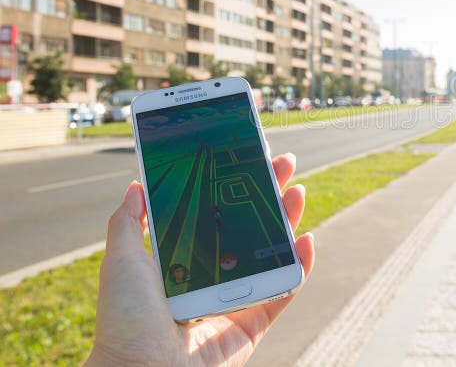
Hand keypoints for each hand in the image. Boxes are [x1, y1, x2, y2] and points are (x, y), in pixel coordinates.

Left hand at [86, 153, 314, 366]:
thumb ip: (128, 223)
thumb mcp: (121, 261)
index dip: (233, 186)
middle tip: (284, 163)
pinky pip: (283, 291)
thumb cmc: (125, 320)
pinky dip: (300, 267)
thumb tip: (135, 186)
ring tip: (298, 191)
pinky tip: (307, 241)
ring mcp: (234, 300)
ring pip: (270, 254)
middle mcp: (210, 277)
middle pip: (248, 227)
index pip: (214, 214)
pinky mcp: (253, 324)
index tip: (247, 158)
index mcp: (181, 260)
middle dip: (268, 193)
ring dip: (288, 221)